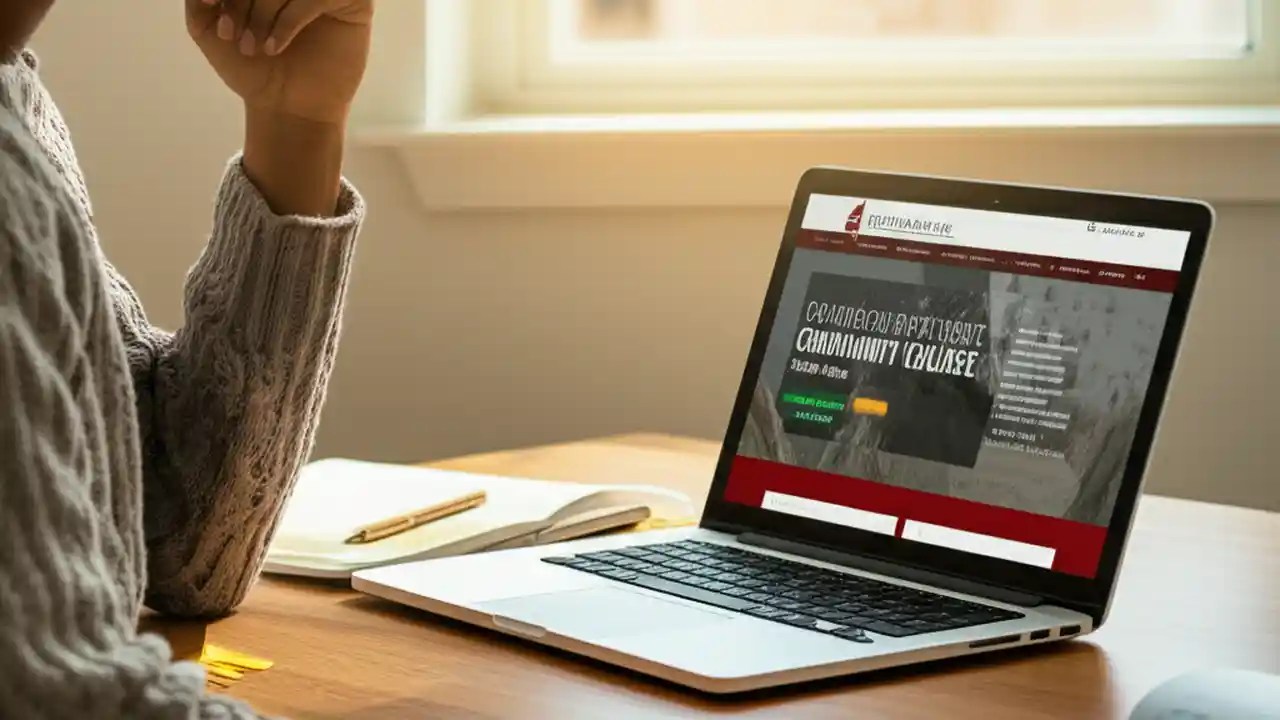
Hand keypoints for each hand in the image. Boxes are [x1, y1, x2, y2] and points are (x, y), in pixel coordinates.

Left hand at [186, 0, 373, 124]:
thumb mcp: (210, 30)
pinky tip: (275, 48)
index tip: (209, 5)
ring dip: (263, 11)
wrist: (288, 108)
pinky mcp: (354, 3)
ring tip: (254, 46)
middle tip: (230, 33)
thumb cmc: (253, 68)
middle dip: (241, 0)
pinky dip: (288, 21)